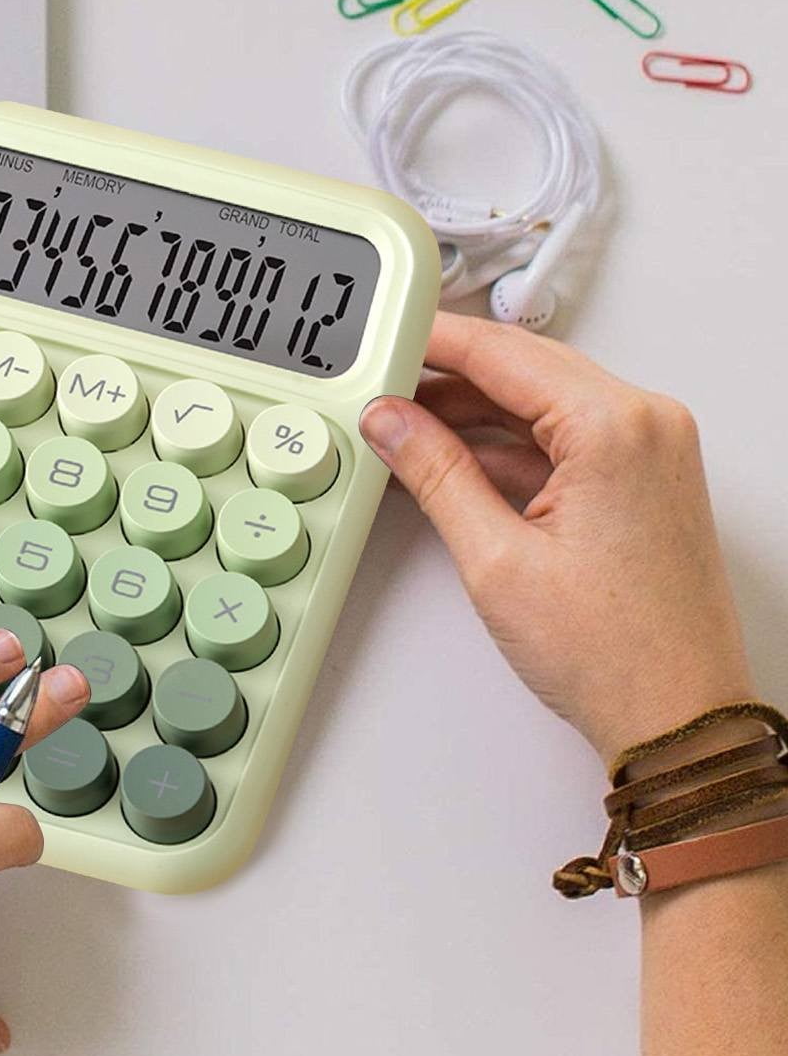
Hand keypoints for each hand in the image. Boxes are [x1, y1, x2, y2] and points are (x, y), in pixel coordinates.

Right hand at [359, 312, 753, 765]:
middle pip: (523, 369)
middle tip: (380, 385)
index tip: (383, 337)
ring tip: (402, 430)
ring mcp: (648, 452)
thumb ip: (434, 473)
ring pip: (539, 403)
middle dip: (445, 376)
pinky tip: (449, 462)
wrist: (676, 719)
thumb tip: (392, 422)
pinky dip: (504, 446)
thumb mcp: (495, 559)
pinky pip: (560, 439)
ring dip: (471, 413)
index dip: (432, 341)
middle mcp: (645, 425)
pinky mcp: (639, 481)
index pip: (503, 353)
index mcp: (617, 427)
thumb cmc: (615, 655)